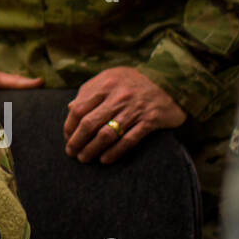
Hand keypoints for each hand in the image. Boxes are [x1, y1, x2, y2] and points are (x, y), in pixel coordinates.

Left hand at [64, 67, 185, 163]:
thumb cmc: (133, 81)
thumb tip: (70, 107)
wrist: (171, 81)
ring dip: (92, 149)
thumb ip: (90, 91)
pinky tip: (104, 159)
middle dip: (77, 141)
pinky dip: (114, 152)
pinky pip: (129, 140)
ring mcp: (134, 109)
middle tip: (71, 152)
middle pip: (90, 123)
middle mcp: (118, 97)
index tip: (67, 137)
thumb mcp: (109, 78)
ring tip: (84, 158)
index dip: (70, 126)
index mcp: (105, 85)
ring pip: (107, 134)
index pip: (79, 109)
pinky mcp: (150, 121)